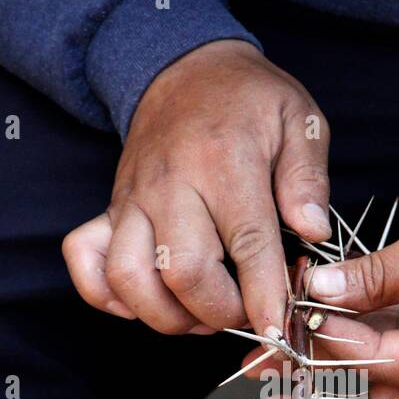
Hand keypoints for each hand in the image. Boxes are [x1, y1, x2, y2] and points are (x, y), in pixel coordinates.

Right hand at [63, 39, 331, 335]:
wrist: (186, 67)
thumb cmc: (248, 100)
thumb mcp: (298, 120)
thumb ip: (308, 178)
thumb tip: (313, 231)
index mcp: (225, 163)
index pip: (247, 245)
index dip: (265, 297)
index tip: (280, 330)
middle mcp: (171, 185)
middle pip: (184, 274)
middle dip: (219, 313)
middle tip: (246, 311)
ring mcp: (133, 199)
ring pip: (129, 278)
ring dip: (165, 316)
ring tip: (200, 316)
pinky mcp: (110, 209)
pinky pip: (86, 262)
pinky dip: (106, 296)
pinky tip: (145, 303)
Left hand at [244, 160, 398, 398]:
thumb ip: (372, 278)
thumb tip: (315, 292)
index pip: (372, 365)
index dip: (321, 343)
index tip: (279, 317)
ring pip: (379, 384)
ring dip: (328, 377)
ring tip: (273, 372)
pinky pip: (393, 351)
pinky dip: (354, 344)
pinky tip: (318, 333)